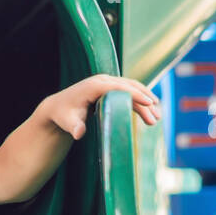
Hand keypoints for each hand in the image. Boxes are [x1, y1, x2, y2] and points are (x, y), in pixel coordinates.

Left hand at [37, 73, 160, 140]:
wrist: (58, 107)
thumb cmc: (63, 115)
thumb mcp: (67, 122)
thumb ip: (74, 126)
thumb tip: (79, 134)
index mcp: (94, 86)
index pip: (119, 88)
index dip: (135, 95)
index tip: (149, 103)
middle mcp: (102, 80)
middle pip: (129, 87)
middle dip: (144, 101)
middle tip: (155, 119)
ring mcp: (107, 83)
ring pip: (132, 88)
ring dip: (146, 101)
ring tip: (157, 118)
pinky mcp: (110, 88)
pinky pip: (129, 91)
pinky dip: (140, 100)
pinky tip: (150, 111)